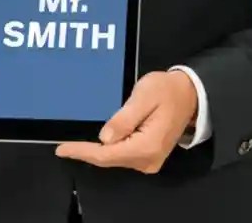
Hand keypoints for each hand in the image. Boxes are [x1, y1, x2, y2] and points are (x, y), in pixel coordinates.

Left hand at [54, 70, 198, 173]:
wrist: (189, 95)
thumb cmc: (166, 91)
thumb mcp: (143, 97)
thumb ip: (124, 119)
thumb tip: (104, 138)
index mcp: (147, 146)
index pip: (106, 154)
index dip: (82, 151)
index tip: (62, 149)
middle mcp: (148, 159)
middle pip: (109, 159)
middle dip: (86, 152)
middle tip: (64, 145)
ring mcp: (149, 160)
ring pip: (114, 159)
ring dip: (95, 151)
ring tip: (75, 143)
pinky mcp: (148, 156)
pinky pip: (122, 155)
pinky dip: (107, 150)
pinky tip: (94, 142)